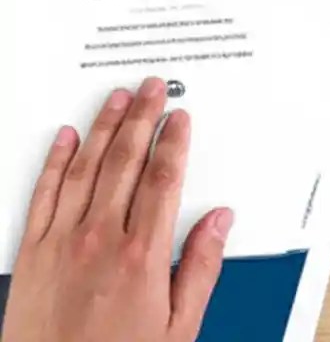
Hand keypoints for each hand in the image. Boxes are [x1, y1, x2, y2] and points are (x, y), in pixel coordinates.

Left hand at [1, 79, 232, 341]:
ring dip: (102, 128)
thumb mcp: (179, 325)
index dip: (173, 142)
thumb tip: (220, 223)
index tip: (179, 119)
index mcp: (142, 257)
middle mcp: (100, 241)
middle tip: (150, 89)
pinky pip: (44, 194)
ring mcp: (61, 243)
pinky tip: (65, 139)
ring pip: (85, 169)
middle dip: (141, 120)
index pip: (163, 180)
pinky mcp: (31, 253)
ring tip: (116, 100)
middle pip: (125, 162)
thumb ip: (202, 267)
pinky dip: (54, 162)